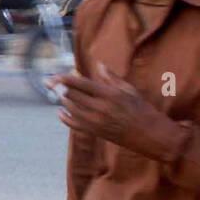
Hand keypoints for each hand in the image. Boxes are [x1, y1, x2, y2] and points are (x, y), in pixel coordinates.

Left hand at [47, 64, 175, 154]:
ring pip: (70, 108)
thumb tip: (99, 64)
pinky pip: (73, 124)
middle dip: (57, 88)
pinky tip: (61, 111)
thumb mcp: (129, 90)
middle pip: (71, 95)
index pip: (81, 84)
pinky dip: (64, 117)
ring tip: (58, 93)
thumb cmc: (142, 109)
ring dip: (62, 100)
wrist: (149, 135)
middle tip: (49, 82)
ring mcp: (96, 122)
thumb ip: (111, 78)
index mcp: (110, 95)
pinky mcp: (94, 132)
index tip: (54, 76)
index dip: (64, 79)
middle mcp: (101, 108)